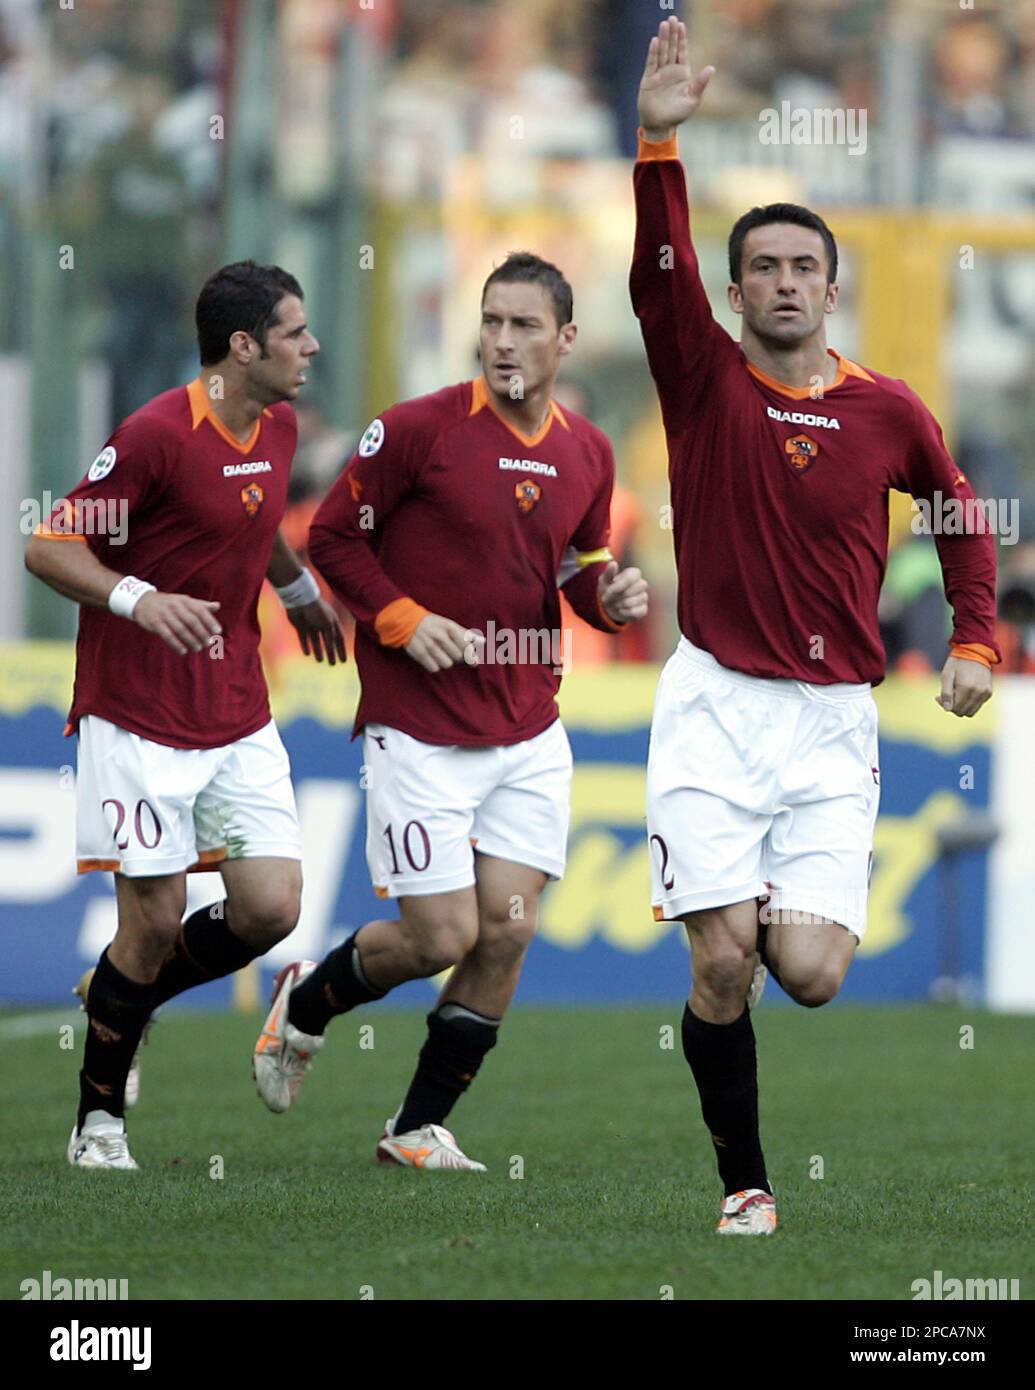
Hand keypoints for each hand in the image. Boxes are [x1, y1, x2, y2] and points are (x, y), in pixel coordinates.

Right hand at [133, 592, 221, 654]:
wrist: (142, 601)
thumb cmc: (169, 603)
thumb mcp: (184, 601)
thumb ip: (200, 605)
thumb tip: (217, 605)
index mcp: (184, 600)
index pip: (200, 610)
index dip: (210, 621)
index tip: (218, 631)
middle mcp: (175, 606)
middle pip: (191, 620)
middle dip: (202, 633)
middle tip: (209, 643)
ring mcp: (164, 614)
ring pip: (180, 629)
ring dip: (190, 640)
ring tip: (198, 648)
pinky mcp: (155, 623)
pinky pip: (167, 635)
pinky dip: (176, 644)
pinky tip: (183, 651)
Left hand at [288, 598, 346, 664]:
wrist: (300, 599)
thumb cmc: (318, 610)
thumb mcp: (328, 624)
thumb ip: (331, 638)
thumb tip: (333, 650)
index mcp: (332, 622)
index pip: (339, 638)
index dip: (341, 649)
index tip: (343, 660)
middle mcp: (322, 624)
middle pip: (328, 641)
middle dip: (331, 652)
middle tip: (332, 664)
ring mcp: (311, 625)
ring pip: (315, 640)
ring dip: (318, 650)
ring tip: (319, 660)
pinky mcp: (300, 626)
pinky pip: (303, 638)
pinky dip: (305, 645)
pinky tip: (307, 653)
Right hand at [406, 613, 485, 672]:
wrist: (406, 621)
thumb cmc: (432, 624)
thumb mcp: (448, 623)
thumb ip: (464, 633)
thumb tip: (481, 642)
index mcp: (449, 627)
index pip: (466, 646)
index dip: (471, 656)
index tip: (474, 662)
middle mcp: (440, 636)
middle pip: (457, 657)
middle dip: (457, 658)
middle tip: (452, 654)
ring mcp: (429, 646)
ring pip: (447, 664)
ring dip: (446, 662)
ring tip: (441, 655)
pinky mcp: (420, 654)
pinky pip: (435, 668)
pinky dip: (435, 665)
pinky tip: (432, 658)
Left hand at [599, 561, 648, 623]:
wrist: (609, 607)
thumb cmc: (608, 590)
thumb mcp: (604, 580)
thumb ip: (608, 572)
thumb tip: (613, 563)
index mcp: (633, 573)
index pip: (631, 577)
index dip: (619, 585)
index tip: (609, 591)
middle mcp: (641, 584)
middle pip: (633, 590)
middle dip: (618, 596)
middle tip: (608, 598)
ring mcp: (643, 597)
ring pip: (632, 602)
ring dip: (619, 604)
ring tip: (614, 604)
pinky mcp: (643, 609)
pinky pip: (635, 612)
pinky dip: (624, 612)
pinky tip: (620, 610)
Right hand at [638, 17, 714, 140]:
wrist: (661, 126)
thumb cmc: (678, 114)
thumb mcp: (693, 99)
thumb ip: (700, 83)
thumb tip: (711, 68)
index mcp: (682, 73)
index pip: (682, 51)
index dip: (682, 38)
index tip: (681, 25)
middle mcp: (670, 71)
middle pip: (672, 48)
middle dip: (672, 34)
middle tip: (672, 18)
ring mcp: (658, 74)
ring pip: (662, 53)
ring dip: (663, 39)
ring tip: (664, 25)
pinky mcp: (648, 80)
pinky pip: (651, 64)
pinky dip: (653, 53)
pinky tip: (655, 41)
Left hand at [935, 656, 992, 717]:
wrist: (975, 651)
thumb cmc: (957, 663)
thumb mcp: (946, 675)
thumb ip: (946, 693)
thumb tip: (947, 709)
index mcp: (966, 687)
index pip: (955, 708)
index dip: (945, 705)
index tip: (938, 697)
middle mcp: (978, 692)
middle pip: (963, 712)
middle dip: (953, 707)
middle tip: (947, 695)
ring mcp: (985, 692)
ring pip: (971, 712)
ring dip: (962, 707)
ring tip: (955, 695)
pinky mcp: (989, 692)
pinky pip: (978, 705)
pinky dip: (970, 702)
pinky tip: (964, 692)